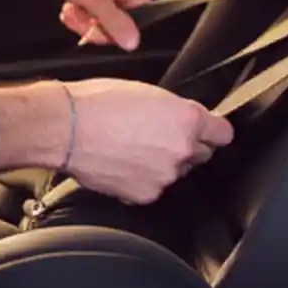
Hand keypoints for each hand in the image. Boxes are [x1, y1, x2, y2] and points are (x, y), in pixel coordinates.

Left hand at [0, 0, 149, 50]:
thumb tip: (134, 42)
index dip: (119, 31)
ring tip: (69, 11)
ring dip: (84, 20)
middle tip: (80, 20)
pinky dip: (78, 11)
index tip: (98, 32)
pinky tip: (66, 7)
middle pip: (120, 18)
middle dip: (97, 25)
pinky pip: (89, 5)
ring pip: (101, 15)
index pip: (140, 18)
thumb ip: (115, 22)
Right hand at [0, 80, 233, 204]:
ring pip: (175, 172)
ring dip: (161, 163)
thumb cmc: (97, 102)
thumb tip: (182, 122)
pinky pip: (152, 187)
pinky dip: (141, 180)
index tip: (209, 132)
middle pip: (201, 154)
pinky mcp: (145, 194)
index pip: (223, 133)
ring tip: (131, 148)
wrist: (64, 127)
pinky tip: (121, 163)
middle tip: (157, 136)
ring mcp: (164, 175)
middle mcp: (182, 149)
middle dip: (186, 146)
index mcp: (187, 119)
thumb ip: (174, 111)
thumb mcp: (147, 93)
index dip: (213, 131)